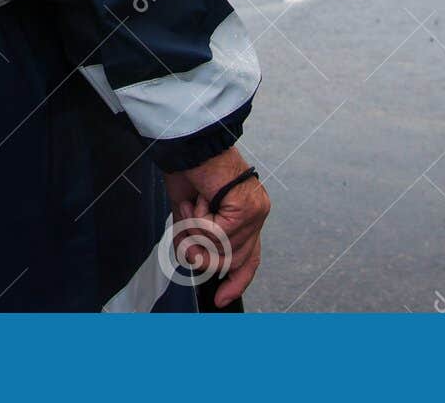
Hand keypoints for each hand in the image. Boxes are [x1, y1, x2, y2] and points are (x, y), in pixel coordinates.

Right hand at [163, 146, 269, 307]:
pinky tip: (199, 200)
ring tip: (191, 207)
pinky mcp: (246, 209)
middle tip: (187, 241)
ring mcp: (255, 212)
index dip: (236, 281)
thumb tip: (192, 262)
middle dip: (203, 256)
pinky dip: (199, 221)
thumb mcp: (190, 214)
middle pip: (235, 259)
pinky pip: (217, 235)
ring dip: (196, 232)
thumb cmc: (190, 171)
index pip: (250, 258)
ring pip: (223, 250)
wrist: (190, 146)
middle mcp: (257, 214)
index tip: (221, 299)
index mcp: (246, 215)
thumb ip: (194, 239)